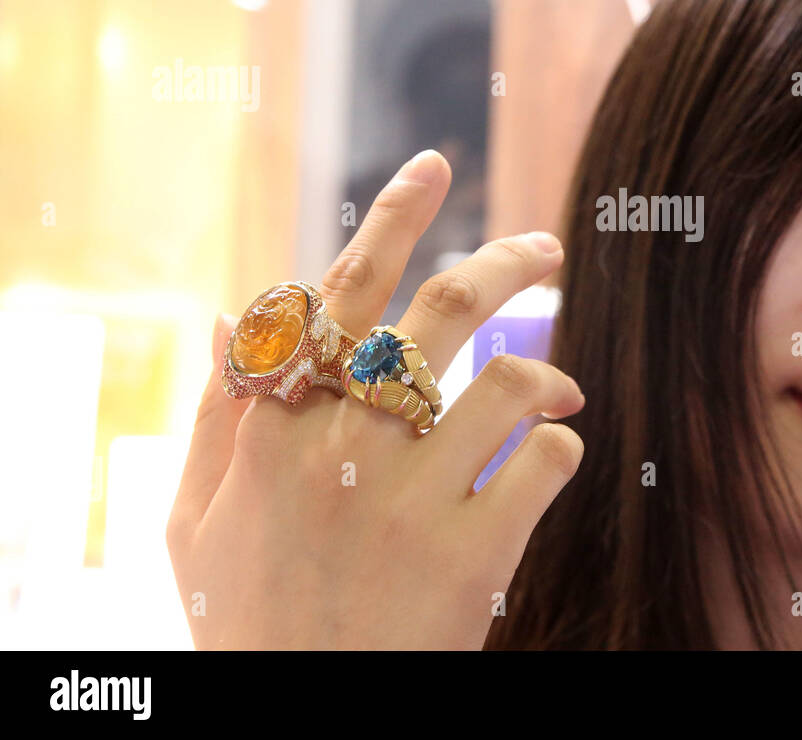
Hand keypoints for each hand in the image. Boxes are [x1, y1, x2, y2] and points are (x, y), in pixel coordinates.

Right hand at [166, 151, 584, 648]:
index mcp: (276, 427)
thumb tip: (232, 312)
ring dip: (547, 371)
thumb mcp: (195, 520)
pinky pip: (547, 464)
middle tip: (547, 246)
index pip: (343, 287)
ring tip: (556, 389)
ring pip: (513, 380)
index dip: (396, 215)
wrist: (295, 723)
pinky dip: (560, 450)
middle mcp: (345, 447)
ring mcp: (413, 500)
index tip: (436, 163)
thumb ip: (217, 412)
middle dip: (509, 261)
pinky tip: (545, 465)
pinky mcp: (474, 556)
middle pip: (446, 310)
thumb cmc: (247, 615)